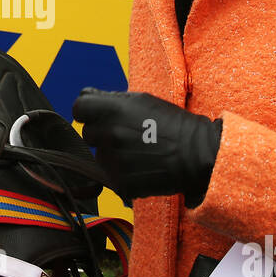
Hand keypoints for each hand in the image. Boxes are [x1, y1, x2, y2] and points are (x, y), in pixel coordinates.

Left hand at [72, 88, 220, 206]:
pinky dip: (122, 173)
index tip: (98, 115)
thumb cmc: (171, 124)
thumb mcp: (142, 100)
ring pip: (99, 156)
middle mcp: (110, 134)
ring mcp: (114, 161)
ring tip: (138, 151)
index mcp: (113, 110)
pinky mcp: (121, 183)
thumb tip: (84, 94)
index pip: (78, 107)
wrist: (197, 154)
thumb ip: (110, 98)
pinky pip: (111, 176)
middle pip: (88, 133)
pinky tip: (141, 166)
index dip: (87, 111)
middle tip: (127, 134)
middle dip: (102, 133)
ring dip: (112, 154)